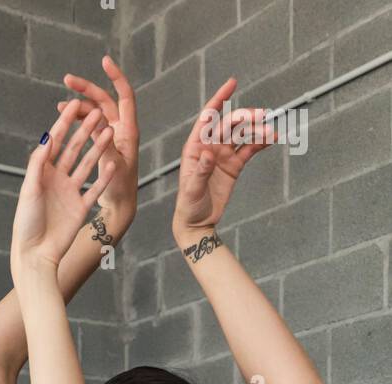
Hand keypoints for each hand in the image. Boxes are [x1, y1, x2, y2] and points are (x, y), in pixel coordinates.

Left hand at [11, 101, 116, 272]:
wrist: (36, 253)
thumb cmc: (27, 223)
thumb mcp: (30, 189)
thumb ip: (38, 163)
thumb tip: (47, 137)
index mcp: (42, 173)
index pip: (56, 142)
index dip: (65, 123)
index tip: (76, 104)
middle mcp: (57, 180)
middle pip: (74, 150)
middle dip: (85, 131)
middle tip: (98, 113)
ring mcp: (70, 193)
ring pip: (87, 166)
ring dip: (98, 149)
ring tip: (110, 132)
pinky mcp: (80, 208)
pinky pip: (94, 190)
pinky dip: (104, 178)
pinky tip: (113, 165)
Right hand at [56, 54, 138, 234]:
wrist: (120, 209)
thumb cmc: (121, 192)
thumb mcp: (114, 169)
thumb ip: (106, 146)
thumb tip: (98, 125)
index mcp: (128, 131)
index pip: (125, 95)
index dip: (116, 77)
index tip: (104, 61)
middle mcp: (121, 130)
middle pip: (104, 101)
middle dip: (86, 89)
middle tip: (67, 80)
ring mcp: (111, 138)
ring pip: (94, 114)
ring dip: (78, 107)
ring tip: (61, 106)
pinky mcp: (102, 147)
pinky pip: (88, 128)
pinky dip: (76, 122)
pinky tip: (64, 120)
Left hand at [172, 78, 276, 242]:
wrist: (197, 222)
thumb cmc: (188, 206)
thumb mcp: (191, 190)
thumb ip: (200, 172)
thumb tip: (208, 154)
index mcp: (195, 147)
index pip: (208, 118)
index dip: (219, 99)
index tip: (232, 83)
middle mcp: (210, 147)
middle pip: (230, 124)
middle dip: (246, 117)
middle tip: (262, 116)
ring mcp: (223, 155)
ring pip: (242, 135)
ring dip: (257, 130)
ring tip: (272, 132)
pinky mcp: (234, 166)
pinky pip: (249, 149)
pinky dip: (260, 143)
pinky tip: (271, 138)